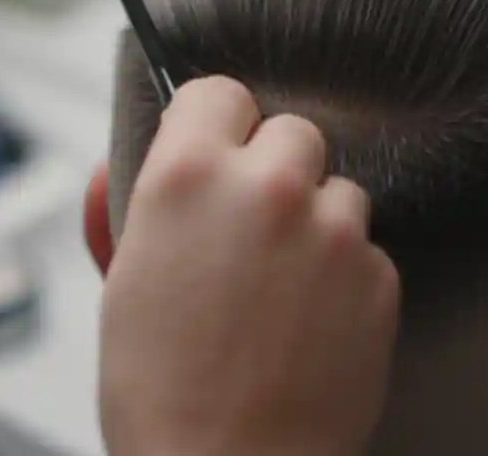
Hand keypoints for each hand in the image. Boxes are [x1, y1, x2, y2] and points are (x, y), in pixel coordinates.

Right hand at [95, 77, 400, 455]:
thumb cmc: (163, 396)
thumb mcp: (120, 291)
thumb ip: (117, 213)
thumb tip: (108, 170)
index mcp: (189, 177)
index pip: (219, 92)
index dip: (215, 124)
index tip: (217, 147)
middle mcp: (268, 187)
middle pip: (293, 132)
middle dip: (274, 169)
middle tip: (251, 227)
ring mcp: (333, 231)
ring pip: (339, 190)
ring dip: (317, 222)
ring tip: (280, 288)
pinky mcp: (378, 276)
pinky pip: (367, 249)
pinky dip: (346, 275)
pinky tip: (311, 321)